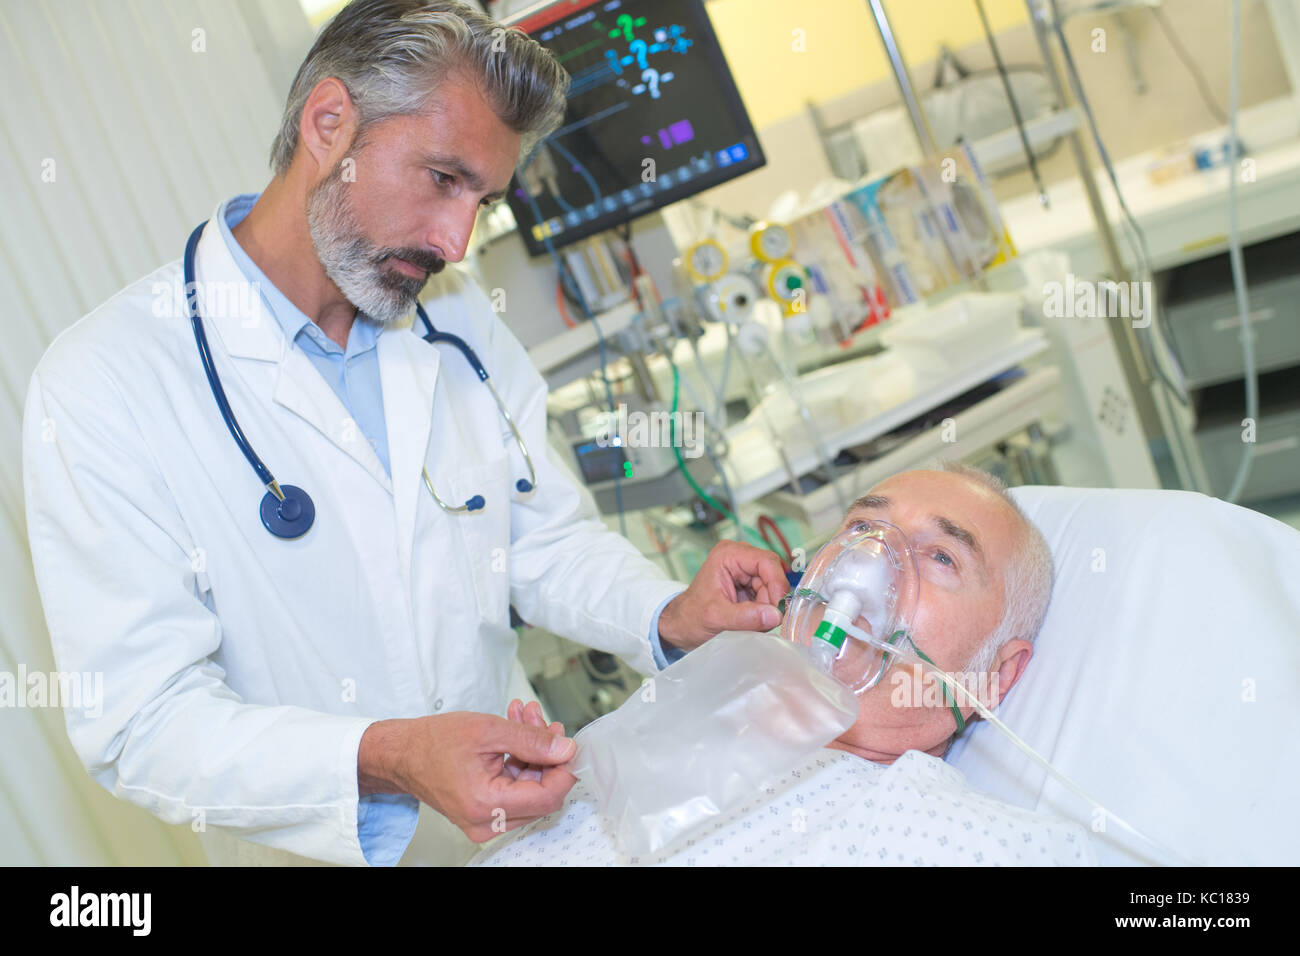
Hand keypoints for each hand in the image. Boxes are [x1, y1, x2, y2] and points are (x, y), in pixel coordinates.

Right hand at [357, 711, 576, 842]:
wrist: (401, 753)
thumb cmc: (432, 742)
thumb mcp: (488, 730)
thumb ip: (531, 741)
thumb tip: (566, 749)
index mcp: (486, 804)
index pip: (547, 798)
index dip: (563, 770)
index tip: (567, 743)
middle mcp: (486, 822)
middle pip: (540, 794)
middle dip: (546, 754)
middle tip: (542, 721)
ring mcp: (484, 821)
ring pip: (528, 789)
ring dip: (532, 752)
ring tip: (525, 717)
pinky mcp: (483, 813)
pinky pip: (514, 789)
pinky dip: (518, 760)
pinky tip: (515, 731)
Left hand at [657, 539, 788, 652]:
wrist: (682, 625)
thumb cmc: (691, 616)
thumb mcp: (716, 617)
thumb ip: (745, 617)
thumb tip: (775, 615)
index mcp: (728, 555)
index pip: (766, 561)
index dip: (777, 583)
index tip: (778, 608)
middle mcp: (739, 557)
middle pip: (772, 575)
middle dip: (771, 599)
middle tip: (763, 620)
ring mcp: (745, 571)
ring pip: (772, 587)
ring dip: (767, 607)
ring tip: (750, 623)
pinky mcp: (749, 584)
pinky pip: (767, 596)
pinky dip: (764, 611)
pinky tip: (750, 620)